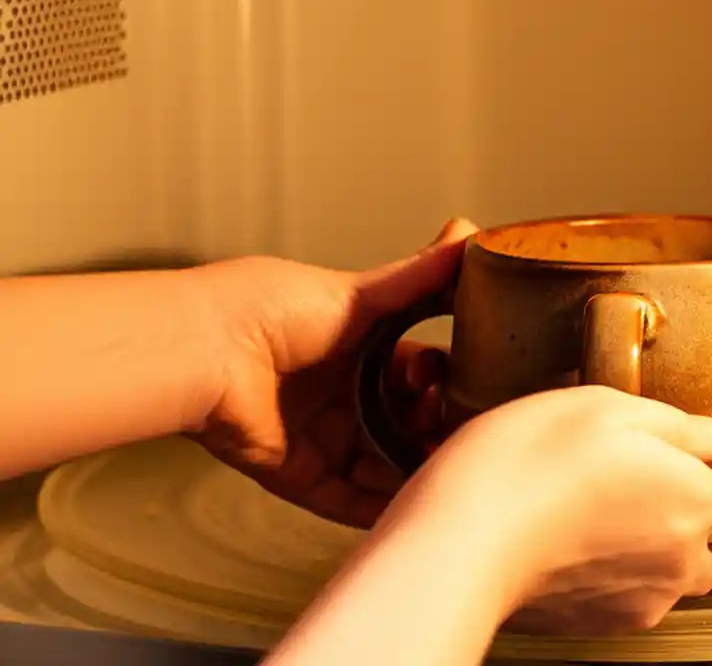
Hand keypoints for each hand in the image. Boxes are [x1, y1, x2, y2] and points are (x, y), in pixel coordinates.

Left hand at [191, 218, 479, 528]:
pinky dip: (379, 510)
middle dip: (436, 433)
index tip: (463, 387)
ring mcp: (321, 439)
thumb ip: (420, 275)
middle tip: (460, 436)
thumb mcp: (361, 294)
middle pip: (405, 426)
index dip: (442, 385)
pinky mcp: (300, 476)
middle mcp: (342, 397)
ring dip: (416, 475)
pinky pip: (347, 501)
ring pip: (383, 468)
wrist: (211, 348)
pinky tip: (412, 510)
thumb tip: (469, 232)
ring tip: (450, 478)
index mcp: (358, 352)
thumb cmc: (276, 309)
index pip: (417, 376)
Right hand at [375, 385, 711, 635]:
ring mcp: (640, 600)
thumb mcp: (607, 406)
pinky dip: (606, 579)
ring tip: (590, 515)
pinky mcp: (597, 624)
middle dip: (683, 529)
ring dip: (645, 556)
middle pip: (709, 556)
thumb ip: (675, 425)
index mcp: (696, 502)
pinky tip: (566, 543)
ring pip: (666, 582)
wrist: (463, 536)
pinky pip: (622, 602)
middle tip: (630, 490)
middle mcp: (680, 561)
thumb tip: (711, 439)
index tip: (678, 473)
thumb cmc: (530, 460)